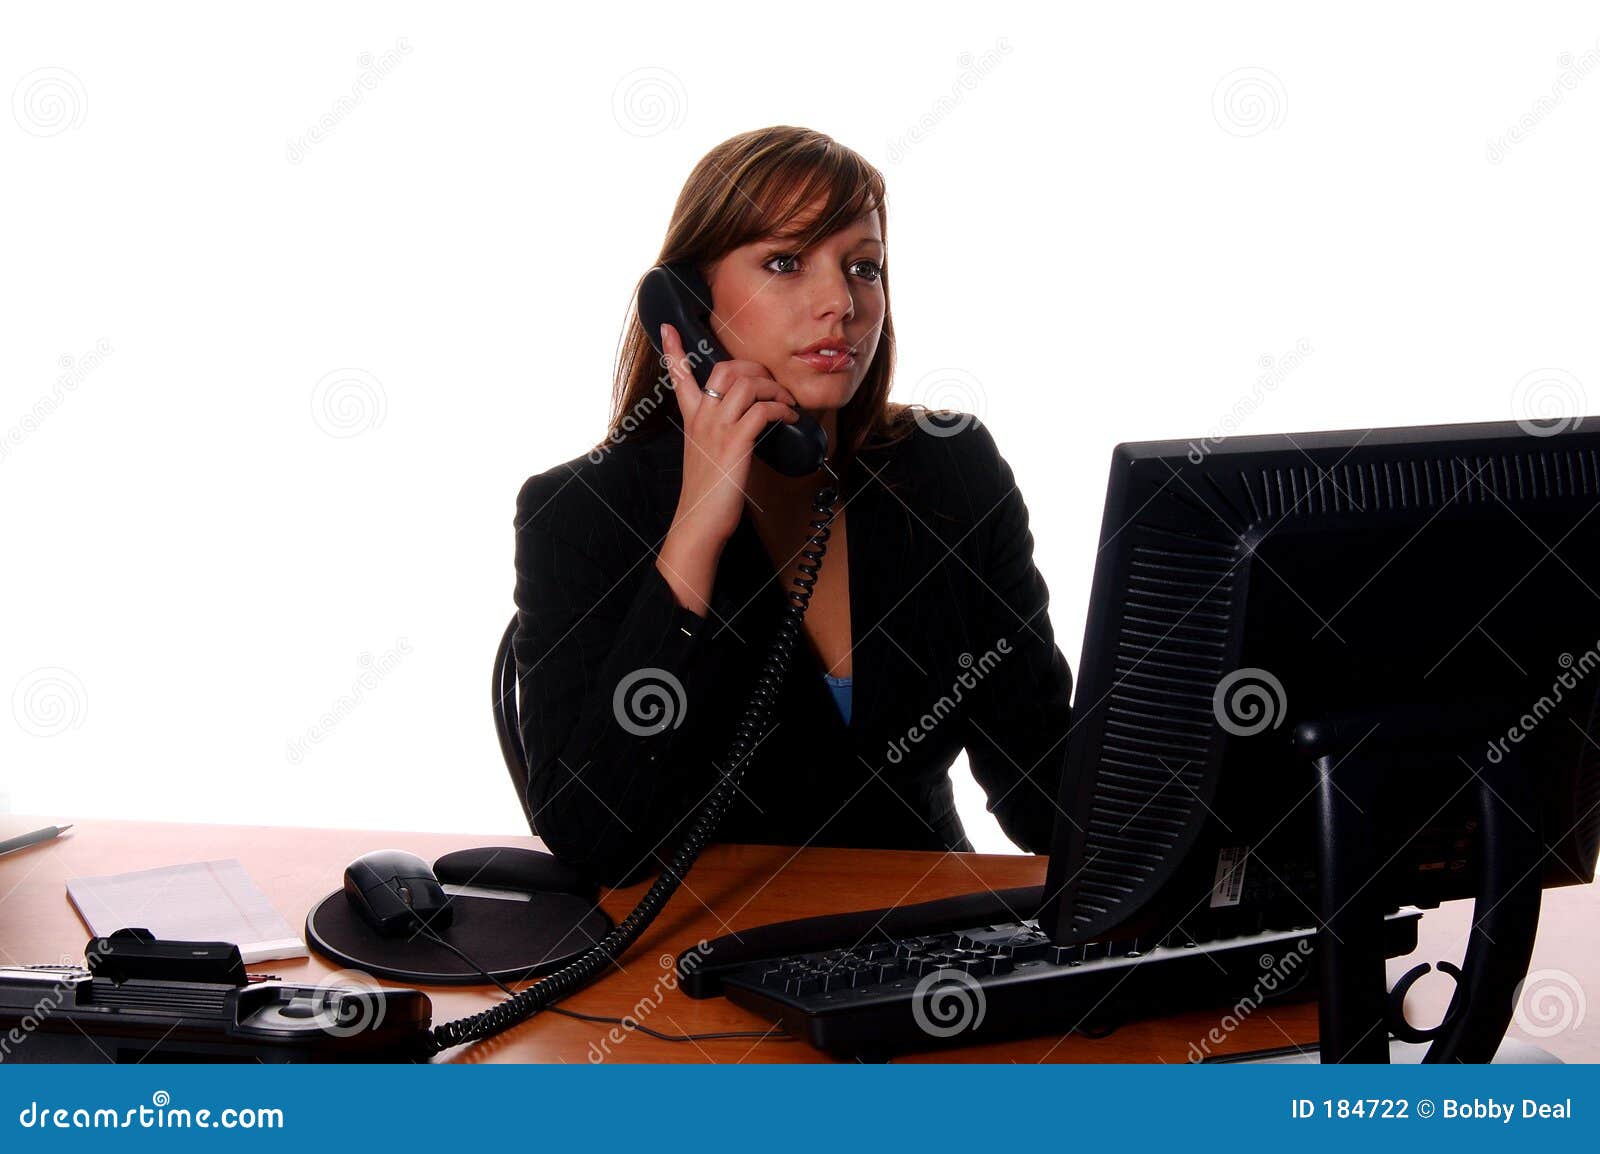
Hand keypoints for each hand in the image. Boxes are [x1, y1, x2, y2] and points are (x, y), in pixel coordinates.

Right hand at [655, 321, 798, 614]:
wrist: (700, 522)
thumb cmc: (708, 494)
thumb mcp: (708, 455)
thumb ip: (720, 433)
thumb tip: (749, 422)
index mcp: (691, 419)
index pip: (678, 376)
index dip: (674, 349)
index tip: (668, 325)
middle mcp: (701, 418)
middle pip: (726, 368)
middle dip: (756, 369)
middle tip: (773, 385)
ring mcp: (717, 428)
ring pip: (747, 384)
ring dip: (775, 389)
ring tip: (787, 404)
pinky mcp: (736, 442)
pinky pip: (763, 410)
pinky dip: (782, 410)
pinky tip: (790, 420)